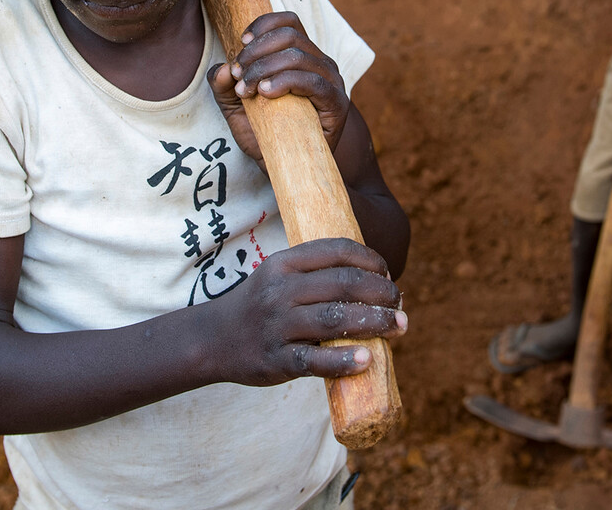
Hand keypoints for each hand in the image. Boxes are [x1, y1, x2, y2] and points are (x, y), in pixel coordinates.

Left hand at [207, 11, 349, 159]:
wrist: (286, 167)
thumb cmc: (266, 134)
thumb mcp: (235, 108)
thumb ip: (223, 86)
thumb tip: (222, 67)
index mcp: (302, 56)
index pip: (289, 21)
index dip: (263, 24)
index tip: (240, 43)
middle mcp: (320, 63)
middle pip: (290, 35)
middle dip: (256, 51)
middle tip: (238, 74)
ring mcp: (332, 81)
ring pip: (298, 56)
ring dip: (264, 68)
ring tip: (246, 89)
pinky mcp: (337, 103)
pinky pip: (313, 82)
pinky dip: (285, 82)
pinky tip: (266, 93)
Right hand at [213, 238, 405, 386]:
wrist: (212, 339)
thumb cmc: (260, 305)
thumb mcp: (279, 276)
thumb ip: (318, 273)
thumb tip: (378, 281)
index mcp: (284, 263)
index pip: (337, 250)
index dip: (371, 260)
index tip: (388, 274)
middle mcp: (280, 291)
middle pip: (343, 284)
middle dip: (381, 293)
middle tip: (400, 304)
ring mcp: (277, 326)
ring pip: (335, 319)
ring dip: (375, 322)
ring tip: (399, 326)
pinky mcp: (276, 360)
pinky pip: (314, 361)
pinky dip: (343, 361)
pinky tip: (366, 360)